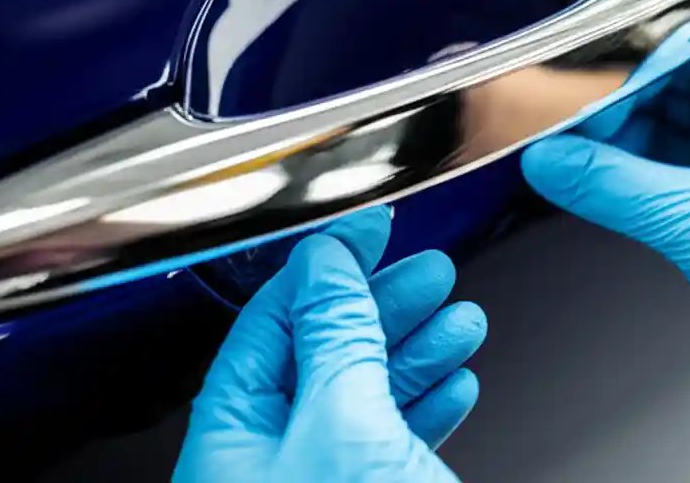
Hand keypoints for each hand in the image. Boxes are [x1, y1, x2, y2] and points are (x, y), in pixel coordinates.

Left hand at [175, 207, 484, 481]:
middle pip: (323, 353)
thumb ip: (334, 339)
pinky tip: (452, 382)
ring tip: (459, 319)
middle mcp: (267, 457)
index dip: (323, 267)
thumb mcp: (341, 421)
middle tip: (428, 270)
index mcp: (231, 434)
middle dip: (385, 306)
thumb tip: (327, 266)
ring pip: (366, 395)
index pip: (270, 321)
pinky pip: (389, 438)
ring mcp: (316, 477)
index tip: (367, 231)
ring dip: (418, 351)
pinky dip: (425, 407)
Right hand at [521, 25, 689, 479]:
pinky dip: (637, 174)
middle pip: (671, 78)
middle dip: (613, 98)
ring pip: (669, 124)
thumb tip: (548, 161)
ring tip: (571, 156)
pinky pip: (676, 167)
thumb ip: (613, 187)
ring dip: (622, 139)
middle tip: (560, 122)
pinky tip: (601, 185)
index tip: (577, 68)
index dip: (630, 45)